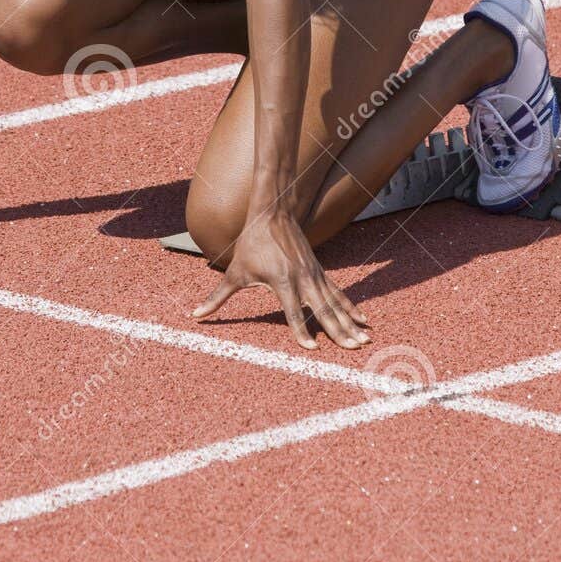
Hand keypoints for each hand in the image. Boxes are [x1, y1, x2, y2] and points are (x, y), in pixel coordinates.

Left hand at [193, 209, 369, 350]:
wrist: (273, 213)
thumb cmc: (251, 243)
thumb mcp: (234, 272)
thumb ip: (218, 298)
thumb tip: (195, 316)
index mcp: (282, 280)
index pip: (292, 312)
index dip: (300, 331)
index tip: (310, 349)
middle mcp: (303, 279)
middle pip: (323, 310)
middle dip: (339, 331)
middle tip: (354, 348)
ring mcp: (315, 275)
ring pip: (335, 303)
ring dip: (351, 323)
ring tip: (365, 339)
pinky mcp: (320, 272)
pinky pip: (339, 294)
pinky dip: (351, 307)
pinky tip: (363, 320)